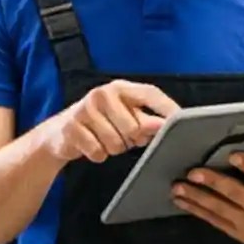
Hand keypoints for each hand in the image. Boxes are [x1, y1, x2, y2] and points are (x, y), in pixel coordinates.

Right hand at [41, 80, 178, 162]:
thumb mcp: (126, 118)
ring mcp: (86, 109)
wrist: (60, 132)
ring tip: (106, 140)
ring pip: (117, 143)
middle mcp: (103, 93)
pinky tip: (92, 146)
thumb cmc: (101, 124)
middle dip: (133, 139)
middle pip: (136, 127)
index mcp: (121, 88)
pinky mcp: (72, 127)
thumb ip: (147, 120)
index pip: (151, 94)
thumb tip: (164, 125)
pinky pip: (98, 152)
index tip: (183, 123)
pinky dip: (98, 155)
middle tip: (123, 136)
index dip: (169, 109)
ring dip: (114, 149)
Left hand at [171, 136, 243, 243]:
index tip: (232, 155)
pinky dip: (196, 210)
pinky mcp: (238, 234)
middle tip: (193, 171)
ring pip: (220, 209)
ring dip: (197, 197)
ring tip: (177, 186)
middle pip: (236, 194)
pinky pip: (214, 221)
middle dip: (213, 182)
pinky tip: (180, 200)